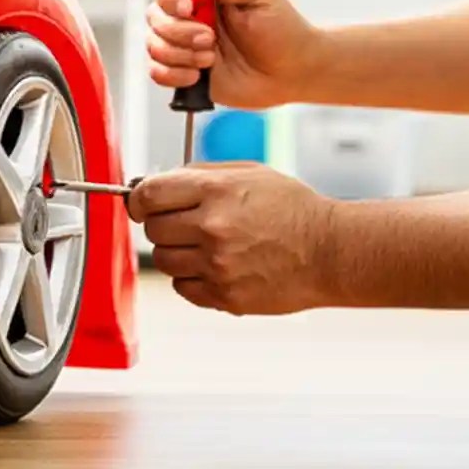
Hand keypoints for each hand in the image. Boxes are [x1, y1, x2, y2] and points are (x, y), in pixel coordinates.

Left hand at [126, 162, 337, 315]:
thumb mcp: (249, 173)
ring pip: (164, 260)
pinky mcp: (224, 296)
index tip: (141, 204)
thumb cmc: (292, 209)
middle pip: (153, 229)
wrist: (329, 251)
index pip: (149, 194)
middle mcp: (213, 228)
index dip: (138, 199)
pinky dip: (191, 278)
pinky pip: (182, 288)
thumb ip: (199, 175)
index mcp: (216, 191)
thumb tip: (154, 184)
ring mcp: (218, 265)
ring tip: (205, 246)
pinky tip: (215, 266)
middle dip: (163, 224)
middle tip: (185, 224)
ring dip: (177, 252)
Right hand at [147, 0, 321, 109]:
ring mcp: (185, 45)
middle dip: (178, 31)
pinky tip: (196, 75)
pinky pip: (156, 72)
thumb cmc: (284, 30)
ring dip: (178, 54)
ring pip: (153, 44)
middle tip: (210, 39)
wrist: (294, 73)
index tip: (188, 7)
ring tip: (210, 59)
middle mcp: (190, 17)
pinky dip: (171, 75)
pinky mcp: (185, 72)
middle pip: (154, 15)